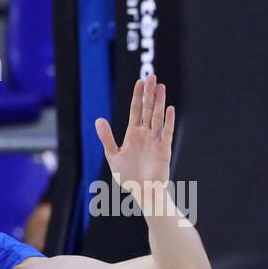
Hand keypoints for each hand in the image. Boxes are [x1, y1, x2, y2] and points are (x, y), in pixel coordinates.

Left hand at [95, 74, 174, 200]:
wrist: (141, 192)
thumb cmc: (127, 176)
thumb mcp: (113, 155)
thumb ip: (107, 138)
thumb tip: (98, 119)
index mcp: (133, 134)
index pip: (136, 111)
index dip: (137, 96)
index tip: (139, 82)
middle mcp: (146, 134)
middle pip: (148, 109)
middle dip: (149, 93)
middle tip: (152, 76)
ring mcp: (156, 140)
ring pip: (157, 117)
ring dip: (159, 102)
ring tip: (160, 87)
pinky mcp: (164, 150)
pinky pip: (167, 133)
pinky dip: (168, 121)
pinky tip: (169, 109)